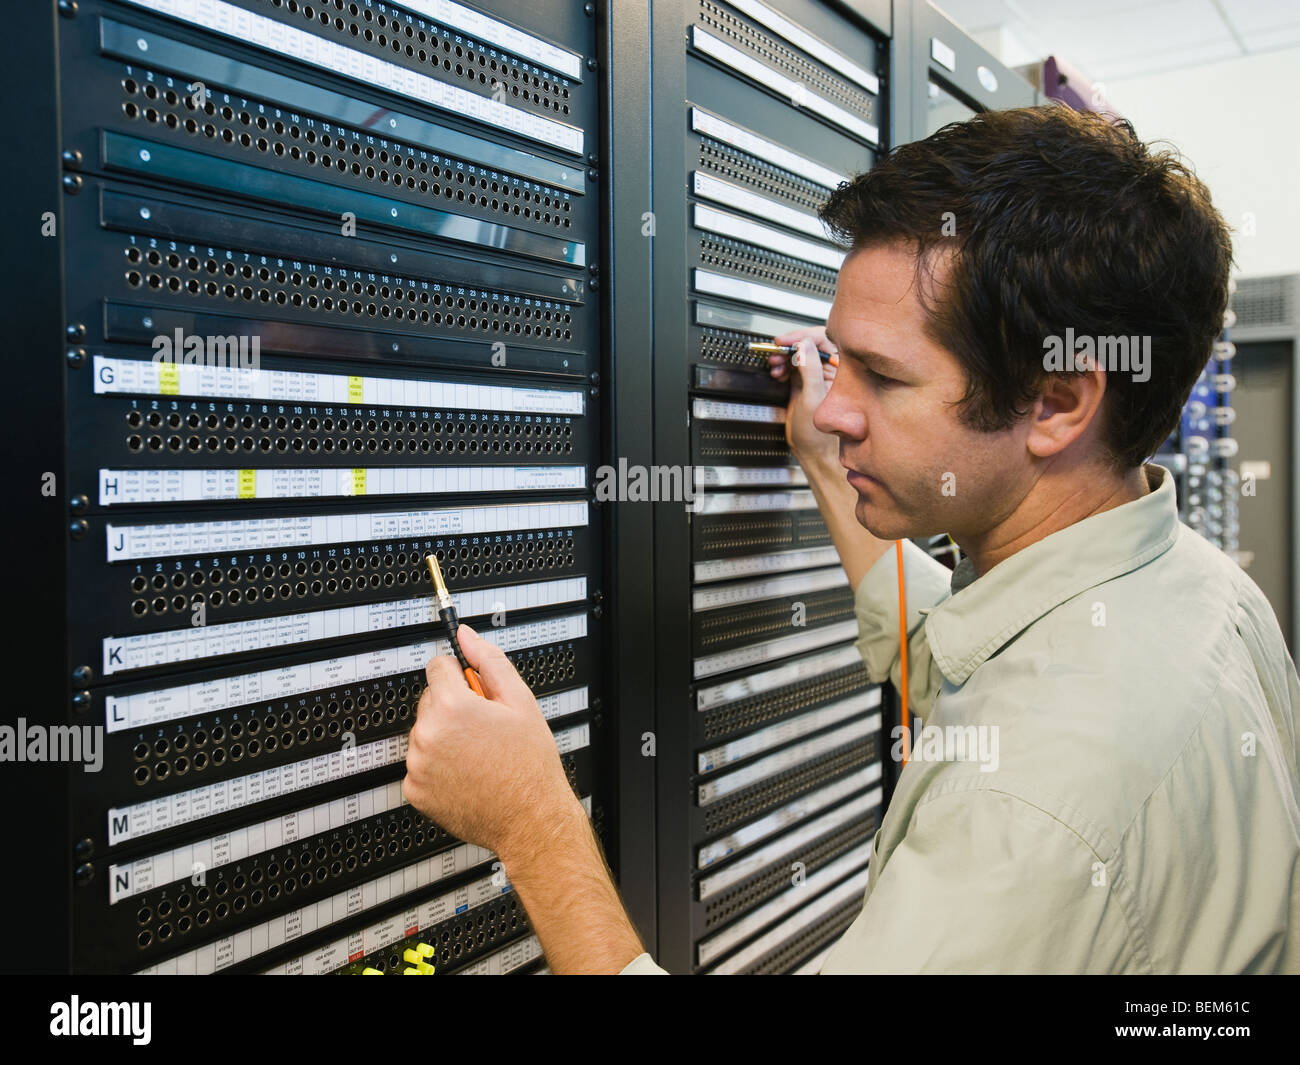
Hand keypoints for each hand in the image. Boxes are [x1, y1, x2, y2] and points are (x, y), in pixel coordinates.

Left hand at [402, 624, 583, 864]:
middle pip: (430, 700)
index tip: (473, 689)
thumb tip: (467, 636)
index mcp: (452, 707)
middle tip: (484, 727)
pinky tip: (465, 773)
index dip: (460, 675)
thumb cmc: (529, 766)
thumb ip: (489, 661)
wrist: (530, 819)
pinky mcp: (415, 791)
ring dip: (444, 737)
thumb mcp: (520, 701)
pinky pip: (419, 764)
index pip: (437, 667)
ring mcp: (418, 765)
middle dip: (452, 707)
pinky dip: (437, 766)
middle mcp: (428, 735)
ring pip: (424, 732)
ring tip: (478, 753)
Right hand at [768, 327, 838, 469]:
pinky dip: (783, 365)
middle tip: (777, 352)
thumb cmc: (821, 435)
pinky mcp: (806, 382)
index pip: (825, 341)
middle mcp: (832, 371)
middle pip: (811, 344)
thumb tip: (804, 346)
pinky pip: (794, 364)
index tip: (786, 340)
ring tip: (776, 365)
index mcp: (842, 371)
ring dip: (785, 356)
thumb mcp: (813, 398)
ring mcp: (818, 375)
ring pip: (800, 353)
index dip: (803, 337)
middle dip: (791, 346)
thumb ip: (810, 369)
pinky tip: (778, 373)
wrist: (812, 452)